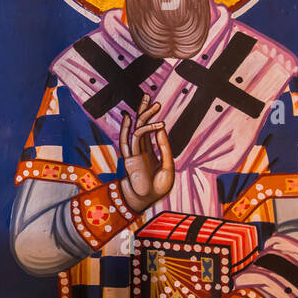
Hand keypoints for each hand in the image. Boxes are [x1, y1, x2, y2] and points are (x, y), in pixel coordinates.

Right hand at [119, 94, 172, 212]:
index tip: (155, 106)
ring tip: (153, 103)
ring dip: (143, 115)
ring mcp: (134, 153)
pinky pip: (132, 139)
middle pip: (140, 125)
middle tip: (148, 95)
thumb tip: (161, 128)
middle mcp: (139, 150)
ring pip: (137, 129)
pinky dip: (135, 129)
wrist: (147, 201)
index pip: (149, 131)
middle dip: (143, 110)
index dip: (151, 118)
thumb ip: (165, 147)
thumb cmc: (158, 188)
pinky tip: (134, 117)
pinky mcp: (129, 158)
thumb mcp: (168, 165)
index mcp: (148, 153)